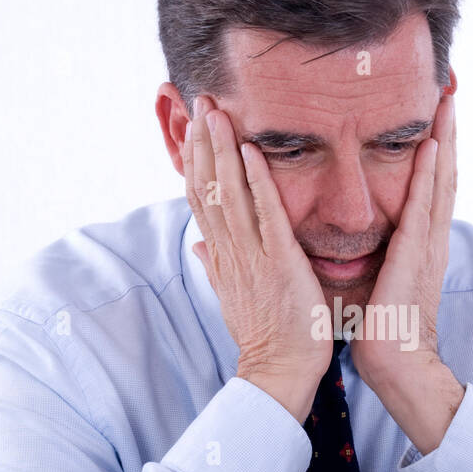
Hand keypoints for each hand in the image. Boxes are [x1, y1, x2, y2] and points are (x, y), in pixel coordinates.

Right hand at [183, 96, 331, 417]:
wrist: (280, 370)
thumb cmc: (267, 334)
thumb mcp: (234, 296)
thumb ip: (215, 265)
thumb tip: (198, 245)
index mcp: (221, 256)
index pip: (200, 198)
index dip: (193, 159)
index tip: (192, 125)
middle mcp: (229, 251)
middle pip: (206, 187)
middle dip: (201, 143)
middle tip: (199, 101)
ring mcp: (252, 256)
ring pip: (228, 194)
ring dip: (220, 151)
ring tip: (216, 112)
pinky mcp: (278, 263)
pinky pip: (264, 216)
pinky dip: (256, 182)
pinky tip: (250, 151)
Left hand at [349, 91, 456, 389]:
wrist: (395, 365)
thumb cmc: (379, 330)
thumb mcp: (373, 280)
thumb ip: (368, 252)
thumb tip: (346, 234)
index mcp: (418, 244)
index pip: (429, 186)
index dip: (434, 149)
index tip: (432, 114)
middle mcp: (430, 239)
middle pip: (443, 174)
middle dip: (447, 132)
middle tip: (449, 90)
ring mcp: (427, 247)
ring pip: (441, 182)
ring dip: (446, 140)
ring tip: (448, 102)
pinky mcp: (416, 257)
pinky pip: (424, 208)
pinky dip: (431, 175)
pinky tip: (432, 146)